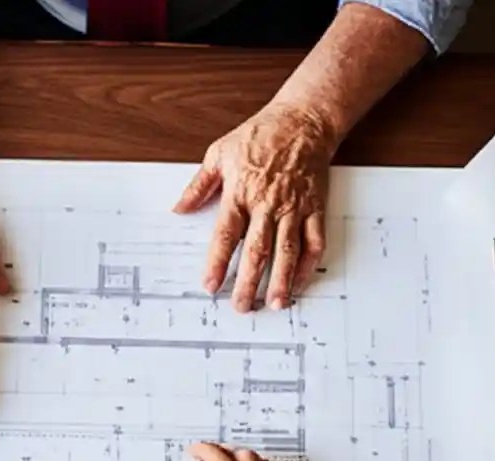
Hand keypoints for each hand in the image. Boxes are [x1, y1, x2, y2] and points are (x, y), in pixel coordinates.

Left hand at [174, 102, 336, 311]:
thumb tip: (179, 208)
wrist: (304, 121)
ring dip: (281, 281)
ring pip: (286, 251)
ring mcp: (294, 208)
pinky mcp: (315, 209)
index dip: (218, 262)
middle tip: (241, 306)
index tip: (210, 284)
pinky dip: (307, 265)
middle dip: (248, 282)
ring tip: (273, 304)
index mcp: (241, 192)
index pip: (226, 235)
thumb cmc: (262, 134)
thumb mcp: (220, 152)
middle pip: (256, 250)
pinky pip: (314, 243)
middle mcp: (268, 204)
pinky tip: (299, 283)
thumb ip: (199, 185)